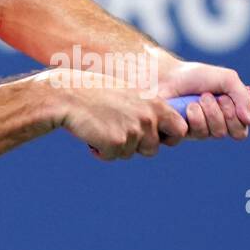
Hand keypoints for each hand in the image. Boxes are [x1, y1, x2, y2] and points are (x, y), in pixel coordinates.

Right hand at [50, 69, 187, 159]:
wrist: (68, 94)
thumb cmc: (97, 93)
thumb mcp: (129, 94)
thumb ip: (147, 110)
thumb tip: (157, 132)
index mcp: (156, 104)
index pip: (181, 129)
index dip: (170, 136)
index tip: (159, 137)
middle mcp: (148, 118)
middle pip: (152, 148)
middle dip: (136, 147)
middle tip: (118, 133)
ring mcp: (134, 131)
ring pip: (130, 153)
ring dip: (116, 147)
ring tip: (101, 127)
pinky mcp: (117, 142)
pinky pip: (112, 156)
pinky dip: (101, 150)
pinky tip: (92, 134)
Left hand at [155, 60, 249, 140]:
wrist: (164, 78)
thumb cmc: (194, 76)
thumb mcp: (225, 78)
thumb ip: (241, 95)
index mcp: (236, 107)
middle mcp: (223, 122)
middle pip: (240, 132)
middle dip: (228, 113)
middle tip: (214, 97)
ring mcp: (205, 131)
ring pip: (218, 133)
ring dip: (209, 112)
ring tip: (196, 99)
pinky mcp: (185, 136)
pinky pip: (198, 135)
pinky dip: (193, 118)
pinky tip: (185, 109)